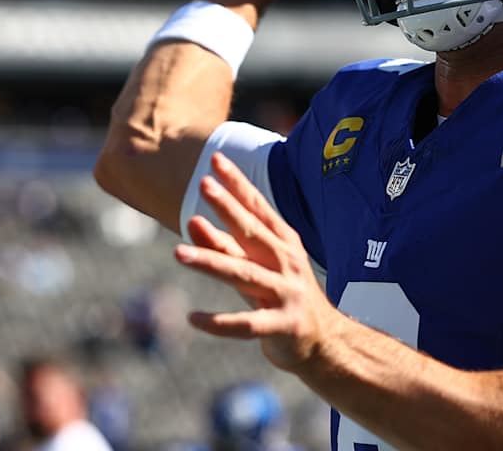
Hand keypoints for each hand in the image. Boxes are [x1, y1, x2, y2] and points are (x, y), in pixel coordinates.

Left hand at [175, 152, 342, 372]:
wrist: (324, 342)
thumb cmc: (282, 297)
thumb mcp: (255, 267)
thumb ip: (225, 247)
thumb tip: (192, 221)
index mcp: (283, 243)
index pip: (258, 208)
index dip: (237, 184)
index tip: (215, 160)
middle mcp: (286, 263)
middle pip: (253, 232)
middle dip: (228, 208)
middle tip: (204, 185)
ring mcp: (285, 294)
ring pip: (244, 274)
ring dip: (211, 262)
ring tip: (178, 253)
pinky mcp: (281, 326)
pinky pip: (246, 325)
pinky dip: (219, 323)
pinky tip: (192, 318)